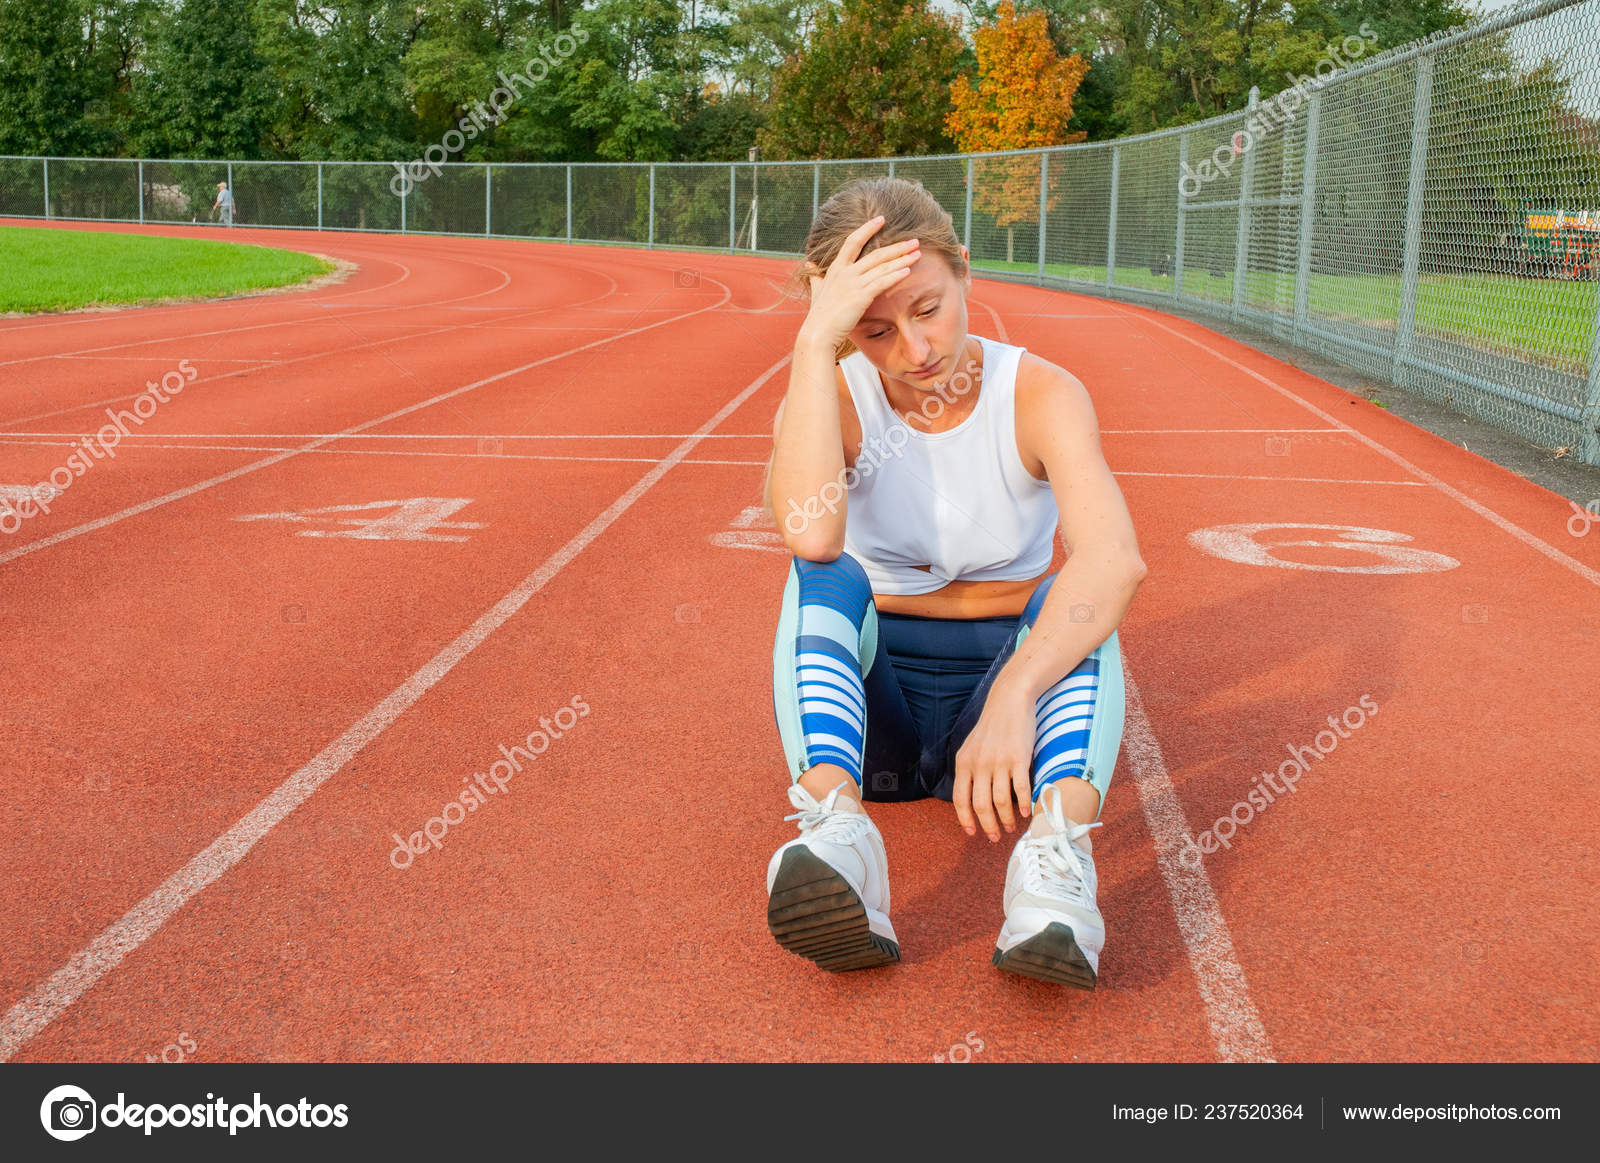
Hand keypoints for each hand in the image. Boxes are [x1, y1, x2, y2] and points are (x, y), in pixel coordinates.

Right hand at [799, 215, 920, 351]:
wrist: (818, 333)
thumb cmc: (819, 315)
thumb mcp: (816, 290)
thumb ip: (816, 276)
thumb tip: (809, 264)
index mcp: (836, 268)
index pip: (853, 241)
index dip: (867, 228)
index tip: (881, 219)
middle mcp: (845, 272)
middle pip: (876, 253)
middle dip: (897, 247)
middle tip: (914, 241)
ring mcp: (853, 284)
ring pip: (882, 267)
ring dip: (902, 259)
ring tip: (918, 253)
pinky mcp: (860, 297)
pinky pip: (882, 282)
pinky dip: (896, 275)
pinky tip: (908, 270)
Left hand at [952, 679, 1036, 841]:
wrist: (1009, 700)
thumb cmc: (993, 726)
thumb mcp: (972, 746)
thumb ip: (970, 769)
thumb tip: (971, 796)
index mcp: (964, 762)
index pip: (960, 799)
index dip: (966, 819)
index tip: (972, 833)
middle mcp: (979, 764)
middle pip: (981, 805)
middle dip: (988, 826)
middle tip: (995, 837)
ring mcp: (999, 762)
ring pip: (1000, 801)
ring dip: (1006, 819)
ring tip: (1012, 828)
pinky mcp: (1018, 759)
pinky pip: (1020, 789)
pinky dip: (1024, 805)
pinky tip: (1027, 813)